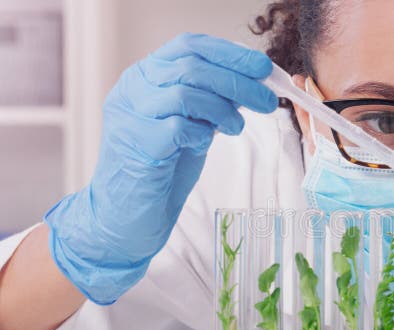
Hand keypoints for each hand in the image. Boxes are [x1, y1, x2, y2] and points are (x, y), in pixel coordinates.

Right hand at [44, 33, 277, 303]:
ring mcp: (129, 117)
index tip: (264, 68)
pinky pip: (178, 127)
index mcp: (145, 78)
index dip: (230, 54)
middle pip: (192, 67)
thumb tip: (255, 85)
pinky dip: (201, 133)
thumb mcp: (191, 125)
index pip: (188, 46)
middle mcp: (132, 90)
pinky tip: (204, 144)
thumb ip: (212, 102)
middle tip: (267, 101)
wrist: (126, 218)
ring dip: (223, 109)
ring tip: (235, 127)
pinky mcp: (136, 146)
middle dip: (238, 82)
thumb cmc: (162, 171)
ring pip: (185, 93)